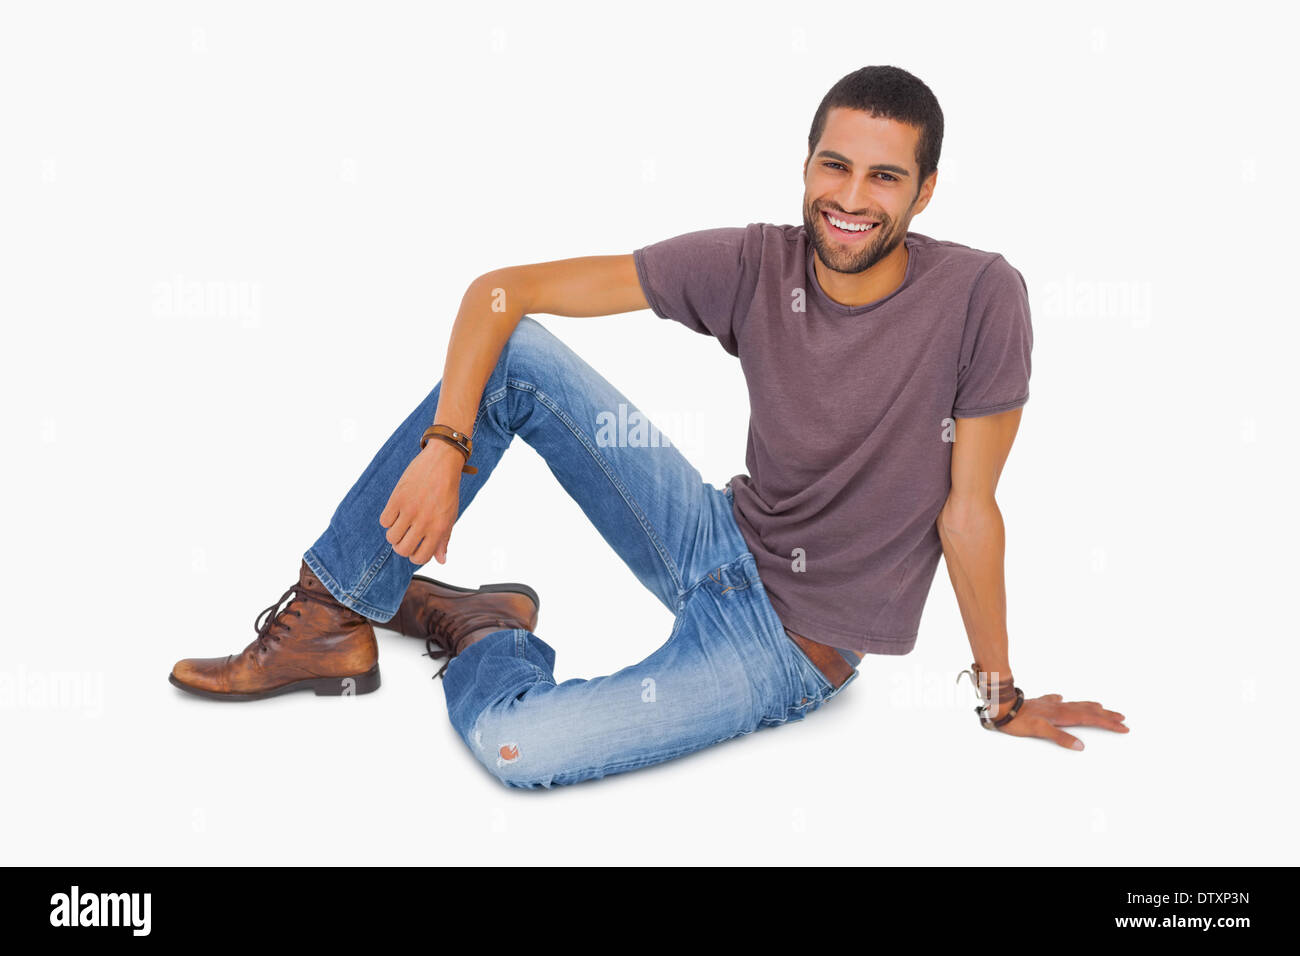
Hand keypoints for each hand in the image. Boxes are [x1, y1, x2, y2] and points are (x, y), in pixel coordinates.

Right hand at [379, 442, 463, 564]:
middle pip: (402, 549)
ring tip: (401, 523)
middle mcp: (424, 522)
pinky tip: (396, 511)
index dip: (415, 555)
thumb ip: (444, 539)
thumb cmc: (448, 490)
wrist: (442, 462)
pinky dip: (388, 519)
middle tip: (405, 536)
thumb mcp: (450, 516)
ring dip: (394, 533)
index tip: (415, 547)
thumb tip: (440, 560)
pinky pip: (384, 520)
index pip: (420, 557)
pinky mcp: (398, 498)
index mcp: (439, 528)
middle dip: (401, 547)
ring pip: (391, 537)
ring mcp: (409, 510)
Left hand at [989, 693, 1127, 749]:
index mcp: (1063, 715)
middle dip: (1106, 715)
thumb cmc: (1019, 720)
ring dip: (1091, 707)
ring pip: (1076, 705)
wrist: (1002, 705)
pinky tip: (1062, 698)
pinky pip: (1057, 701)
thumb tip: (1081, 746)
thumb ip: (1060, 737)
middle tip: (1122, 717)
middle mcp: (1060, 708)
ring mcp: (1051, 705)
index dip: (1108, 723)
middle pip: (1088, 710)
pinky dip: (1064, 701)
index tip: (1124, 727)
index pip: (1091, 719)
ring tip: (1102, 707)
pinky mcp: (1040, 704)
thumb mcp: (1040, 731)